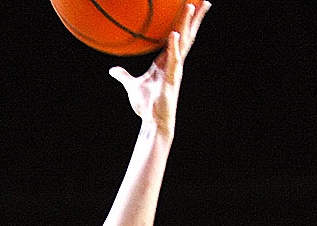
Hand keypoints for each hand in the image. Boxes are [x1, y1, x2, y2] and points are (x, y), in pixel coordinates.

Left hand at [109, 1, 208, 134]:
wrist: (152, 121)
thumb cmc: (146, 105)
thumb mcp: (132, 86)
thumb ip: (123, 76)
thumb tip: (113, 70)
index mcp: (166, 62)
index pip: (177, 37)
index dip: (183, 23)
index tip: (190, 7)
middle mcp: (174, 62)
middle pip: (186, 35)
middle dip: (194, 18)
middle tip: (203, 0)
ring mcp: (174, 69)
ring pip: (183, 42)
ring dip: (187, 24)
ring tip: (191, 6)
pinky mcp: (171, 79)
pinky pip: (173, 59)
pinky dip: (173, 46)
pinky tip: (174, 34)